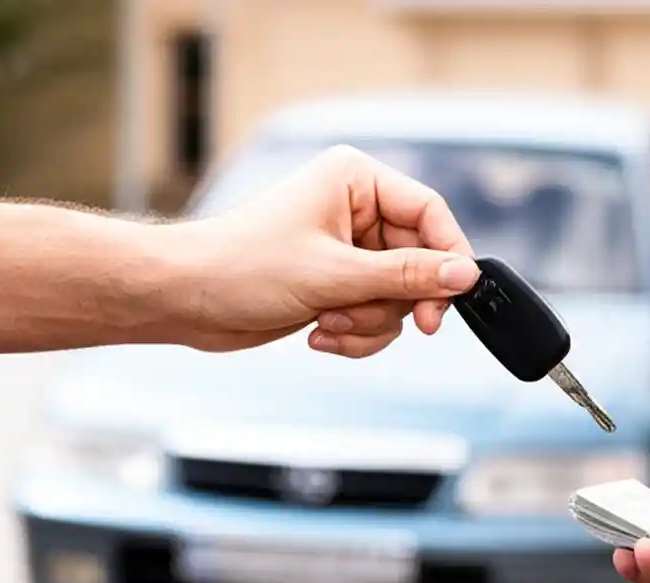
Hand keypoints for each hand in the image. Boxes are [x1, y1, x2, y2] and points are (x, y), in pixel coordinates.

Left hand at [164, 145, 478, 354]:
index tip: (452, 299)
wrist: (184, 299)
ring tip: (329, 325)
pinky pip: (375, 315)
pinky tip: (319, 336)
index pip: (429, 212)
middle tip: (396, 325)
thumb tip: (465, 276)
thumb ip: (405, 276)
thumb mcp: (334, 275)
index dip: (448, 257)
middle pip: (419, 261)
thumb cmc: (241, 267)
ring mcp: (347, 250)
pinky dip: (355, 334)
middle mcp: (356, 209)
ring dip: (370, 322)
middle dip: (396, 300)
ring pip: (398, 296)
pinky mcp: (336, 285)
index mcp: (355, 180)